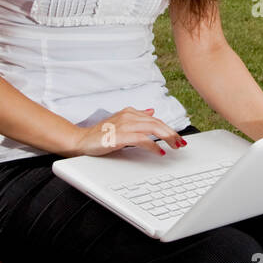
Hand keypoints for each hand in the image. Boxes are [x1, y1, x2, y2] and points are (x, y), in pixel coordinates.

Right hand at [69, 107, 186, 157]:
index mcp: (130, 112)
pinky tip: (160, 151)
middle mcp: (128, 116)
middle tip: (181, 143)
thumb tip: (151, 111)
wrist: (81, 140)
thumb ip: (136, 117)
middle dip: (172, 133)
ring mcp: (124, 125)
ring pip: (153, 128)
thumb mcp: (120, 122)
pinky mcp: (120, 136)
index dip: (168, 128)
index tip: (178, 137)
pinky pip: (142, 139)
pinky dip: (153, 145)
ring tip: (175, 146)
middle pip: (157, 123)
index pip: (155, 119)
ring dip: (167, 138)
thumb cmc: (100, 134)